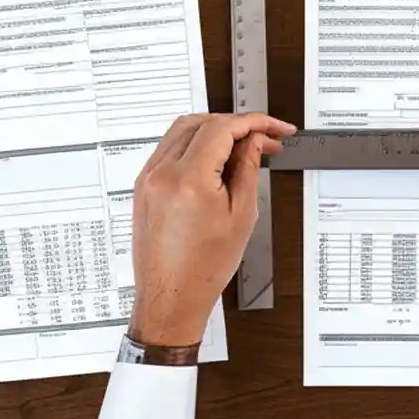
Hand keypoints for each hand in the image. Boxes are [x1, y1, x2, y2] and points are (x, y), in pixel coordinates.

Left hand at [129, 113, 295, 346]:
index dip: (254, 122)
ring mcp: (148, 178)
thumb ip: (247, 170)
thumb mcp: (241, 216)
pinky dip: (196, 145)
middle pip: (202, 122)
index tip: (275, 128)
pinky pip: (170, 149)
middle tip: (264, 140)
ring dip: (215, 131)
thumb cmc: (203, 267)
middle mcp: (162, 173)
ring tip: (242, 150)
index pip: (223, 128)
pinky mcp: (143, 185)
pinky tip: (216, 160)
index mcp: (189, 180)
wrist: (171, 296)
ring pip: (183, 131)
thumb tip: (253, 141)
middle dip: (237, 125)